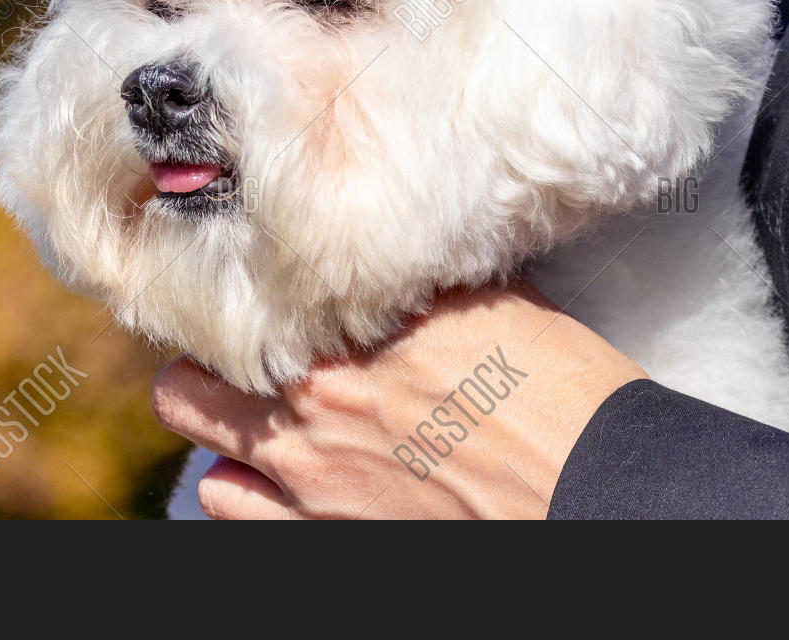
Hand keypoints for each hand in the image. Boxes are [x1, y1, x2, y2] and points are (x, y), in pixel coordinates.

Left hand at [151, 281, 645, 518]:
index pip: (241, 293)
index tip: (254, 291)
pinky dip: (244, 493)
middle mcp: (311, 399)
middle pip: (192, 377)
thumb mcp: (494, 302)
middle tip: (246, 361)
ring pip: (201, 445)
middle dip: (209, 364)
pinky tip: (279, 480)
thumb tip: (396, 252)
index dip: (241, 291)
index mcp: (348, 327)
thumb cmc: (562, 393)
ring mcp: (309, 478)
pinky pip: (227, 510)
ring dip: (226, 431)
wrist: (597, 493)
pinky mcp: (323, 537)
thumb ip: (420, 280)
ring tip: (265, 422)